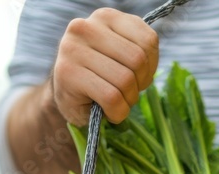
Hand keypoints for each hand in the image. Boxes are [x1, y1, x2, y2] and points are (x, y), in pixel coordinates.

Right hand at [52, 8, 158, 124]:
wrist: (67, 98)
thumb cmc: (101, 77)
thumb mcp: (123, 57)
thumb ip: (140, 52)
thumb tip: (148, 68)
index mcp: (106, 17)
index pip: (148, 40)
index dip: (151, 66)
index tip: (139, 77)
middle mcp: (86, 27)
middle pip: (137, 59)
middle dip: (140, 84)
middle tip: (128, 94)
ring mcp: (73, 49)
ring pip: (124, 79)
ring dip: (128, 100)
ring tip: (118, 103)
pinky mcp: (67, 74)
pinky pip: (111, 97)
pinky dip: (118, 112)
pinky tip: (110, 112)